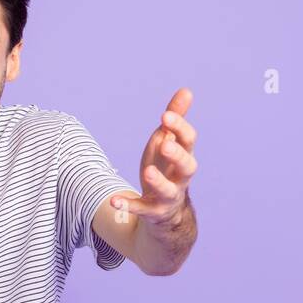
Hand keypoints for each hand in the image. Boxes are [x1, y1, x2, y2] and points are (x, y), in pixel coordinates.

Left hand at [109, 87, 197, 230]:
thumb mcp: (167, 142)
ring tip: (147, 172)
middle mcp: (181, 178)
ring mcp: (168, 196)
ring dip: (158, 181)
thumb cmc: (166, 168)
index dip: (179, 127)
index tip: (165, 115)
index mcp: (184, 156)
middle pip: (188, 166)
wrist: (166, 210)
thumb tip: (186, 90)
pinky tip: (113, 200)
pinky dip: (128, 206)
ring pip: (168, 191)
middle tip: (164, 144)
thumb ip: (175, 120)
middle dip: (177, 155)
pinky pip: (141, 209)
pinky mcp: (152, 212)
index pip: (188, 141)